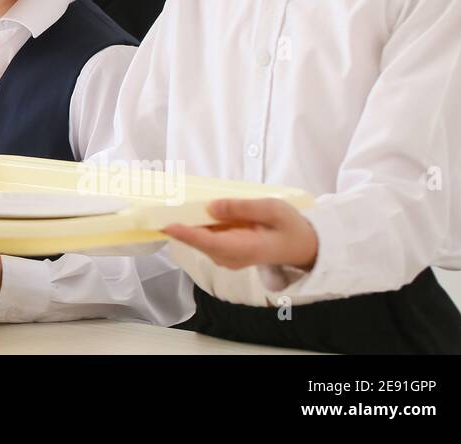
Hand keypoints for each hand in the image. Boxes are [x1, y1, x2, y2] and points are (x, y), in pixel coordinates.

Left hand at [163, 198, 318, 270]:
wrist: (304, 245)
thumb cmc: (290, 226)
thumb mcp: (273, 209)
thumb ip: (244, 207)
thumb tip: (212, 206)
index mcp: (244, 249)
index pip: (208, 242)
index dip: (186, 233)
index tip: (165, 224)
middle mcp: (230, 257)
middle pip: (198, 241)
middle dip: (179, 225)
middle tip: (157, 206)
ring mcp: (226, 256)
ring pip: (199, 239)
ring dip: (184, 223)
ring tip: (167, 204)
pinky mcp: (225, 251)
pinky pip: (206, 237)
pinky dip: (195, 224)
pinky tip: (187, 209)